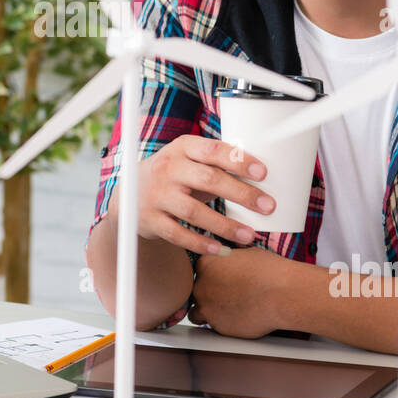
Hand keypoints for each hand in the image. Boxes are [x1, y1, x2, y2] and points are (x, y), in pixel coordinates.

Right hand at [113, 134, 275, 256]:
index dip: (239, 160)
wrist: (130, 195)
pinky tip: (221, 249)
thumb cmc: (175, 176)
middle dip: (242, 194)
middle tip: (268, 206)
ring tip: (250, 235)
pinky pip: (179, 235)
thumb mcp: (189, 160)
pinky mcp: (151, 220)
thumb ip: (217, 165)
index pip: (213, 149)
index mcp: (182, 147)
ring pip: (195, 212)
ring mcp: (157, 195)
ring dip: (226, 225)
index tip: (263, 173)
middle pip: (208, 179)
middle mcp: (168, 168)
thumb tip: (260, 178)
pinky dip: (201, 243)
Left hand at [188, 245, 288, 338]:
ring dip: (208, 310)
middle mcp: (200, 286)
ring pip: (196, 312)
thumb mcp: (246, 253)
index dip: (210, 274)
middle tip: (226, 292)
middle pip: (196, 290)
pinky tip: (237, 317)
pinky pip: (213, 326)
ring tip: (226, 308)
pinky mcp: (218, 326)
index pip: (198, 269)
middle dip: (208, 292)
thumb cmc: (269, 271)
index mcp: (206, 263)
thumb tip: (232, 260)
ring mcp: (207, 308)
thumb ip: (230, 258)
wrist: (281, 294)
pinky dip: (222, 323)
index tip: (220, 277)